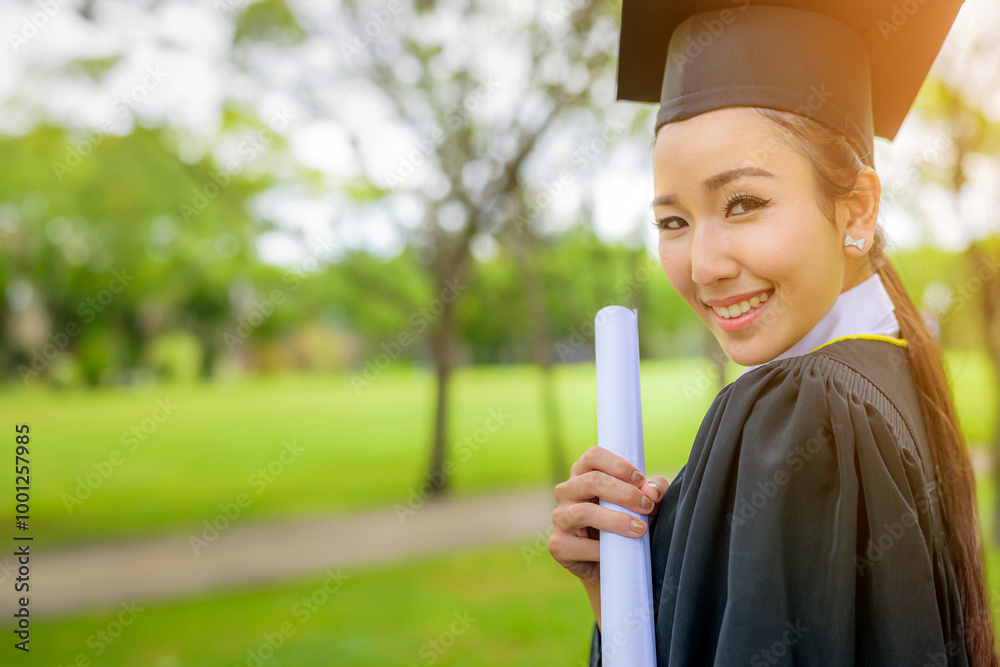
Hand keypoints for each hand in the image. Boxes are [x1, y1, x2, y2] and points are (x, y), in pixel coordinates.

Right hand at [548, 446, 669, 586]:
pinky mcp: (558, 544)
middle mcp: (566, 492)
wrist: (612, 565)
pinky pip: (577, 545)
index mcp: (583, 475)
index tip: (641, 481)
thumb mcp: (642, 504)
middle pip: (591, 481)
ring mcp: (559, 517)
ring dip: (615, 520)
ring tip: (639, 529)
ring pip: (583, 512)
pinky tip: (616, 552)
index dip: (619, 465)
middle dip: (624, 493)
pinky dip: (600, 550)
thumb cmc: (626, 524)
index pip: (593, 456)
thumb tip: (653, 490)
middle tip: (647, 506)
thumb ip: (652, 491)